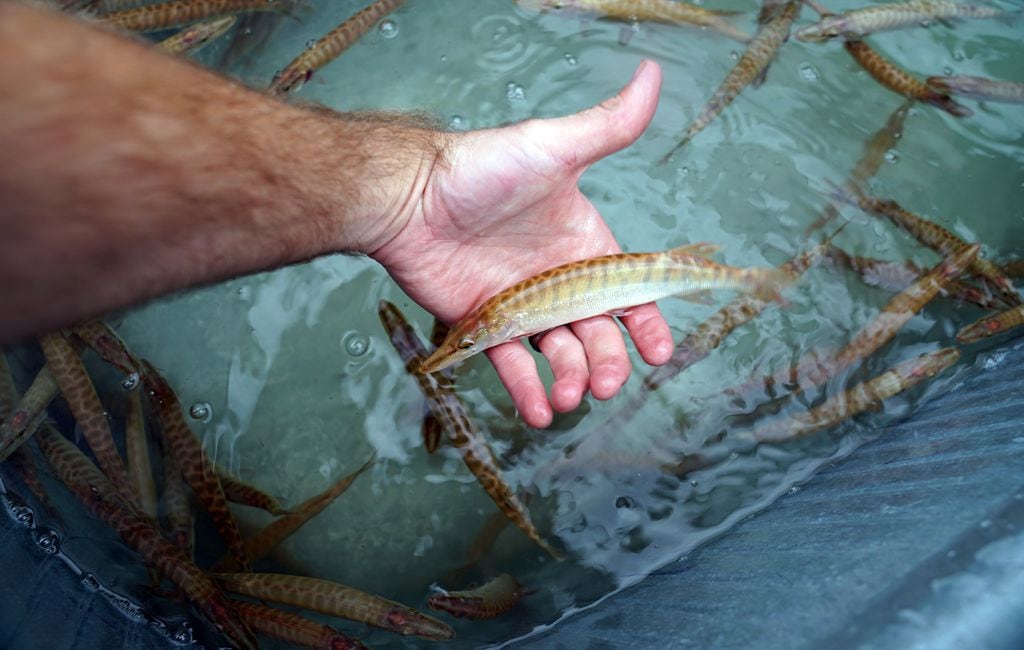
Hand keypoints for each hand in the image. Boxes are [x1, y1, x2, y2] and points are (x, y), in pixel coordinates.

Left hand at [370, 60, 672, 427]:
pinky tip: (539, 412)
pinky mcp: (484, 325)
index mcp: (584, 245)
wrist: (409, 199)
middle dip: (610, 362)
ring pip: (559, 355)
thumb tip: (651, 75)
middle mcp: (557, 279)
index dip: (647, 323)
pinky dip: (527, 391)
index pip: (627, 292)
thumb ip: (607, 127)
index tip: (660, 352)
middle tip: (607, 382)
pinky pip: (512, 365)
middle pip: (597, 333)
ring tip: (570, 396)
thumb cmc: (482, 171)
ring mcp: (521, 306)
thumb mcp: (553, 149)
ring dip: (573, 380)